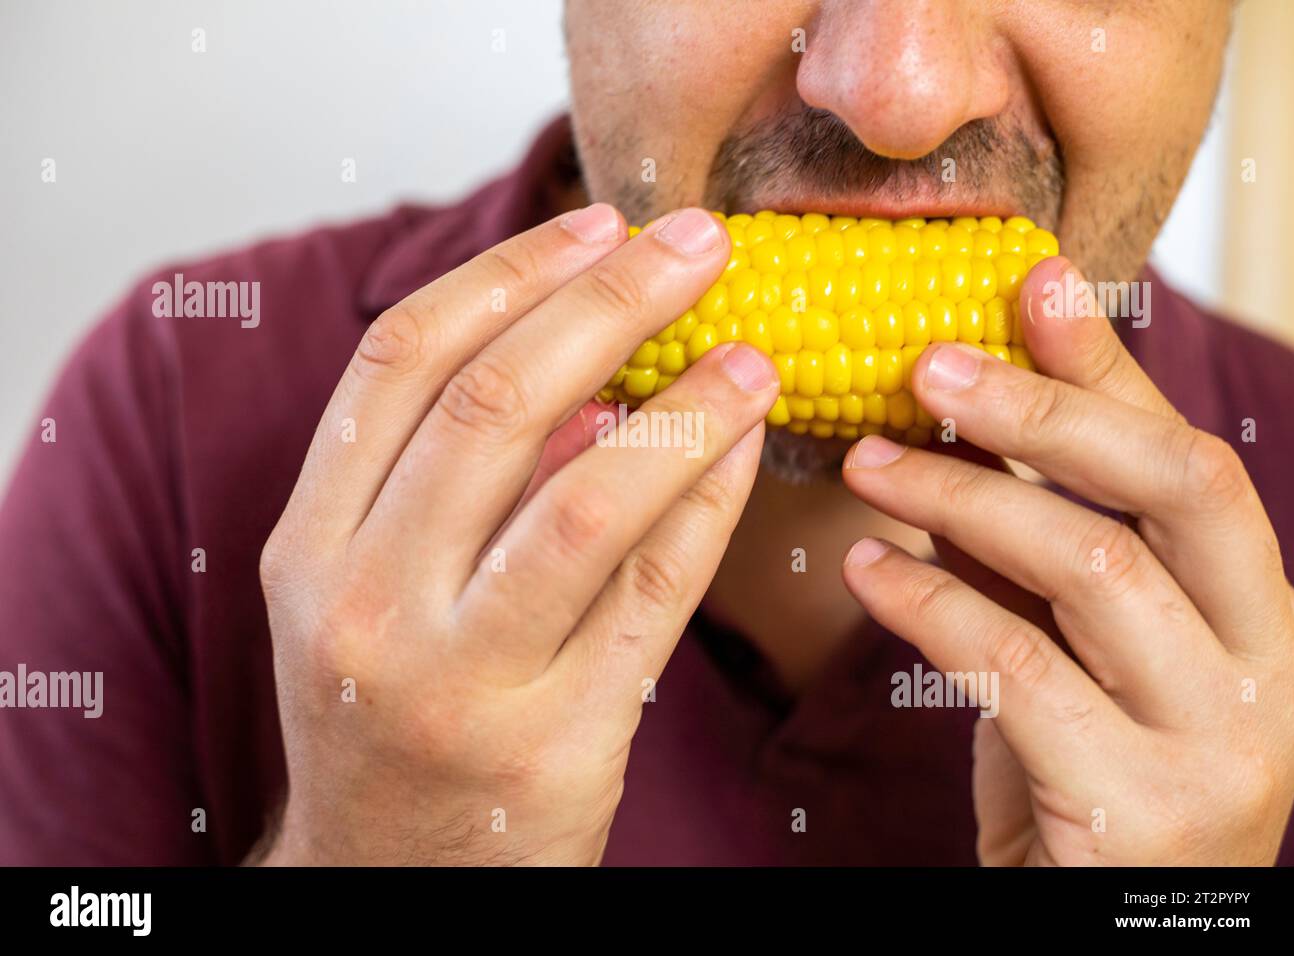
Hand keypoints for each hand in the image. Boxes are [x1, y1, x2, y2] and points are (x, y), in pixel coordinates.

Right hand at [257, 204, 777, 864]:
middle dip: (610, 300)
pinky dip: (709, 506)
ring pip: (586, 499)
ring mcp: (461, 682)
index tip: (598, 222)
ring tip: (752, 353)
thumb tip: (582, 368)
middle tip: (697, 244)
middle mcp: (368, 606)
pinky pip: (655, 595)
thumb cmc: (390, 712)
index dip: (511, 274)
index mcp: (307, 545)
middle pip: (497, 405)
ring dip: (684, 407)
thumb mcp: (368, 590)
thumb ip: (442, 478)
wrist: (389, 881)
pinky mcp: (560, 743)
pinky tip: (748, 450)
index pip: (402, 362)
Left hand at [840, 255, 1293, 865]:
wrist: (1104, 931)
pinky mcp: (1145, 809)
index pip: (1188, 457)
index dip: (1109, 367)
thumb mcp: (1078, 648)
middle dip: (1048, 410)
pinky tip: (867, 570)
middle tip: (931, 364)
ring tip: (867, 463)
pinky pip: (1018, 671)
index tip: (1033, 279)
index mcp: (1257, 611)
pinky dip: (930, 608)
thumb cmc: (1083, 776)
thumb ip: (1043, 549)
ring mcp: (1223, 741)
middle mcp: (1269, 664)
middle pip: (1176, 486)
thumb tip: (962, 423)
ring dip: (963, 500)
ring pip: (1092, 568)